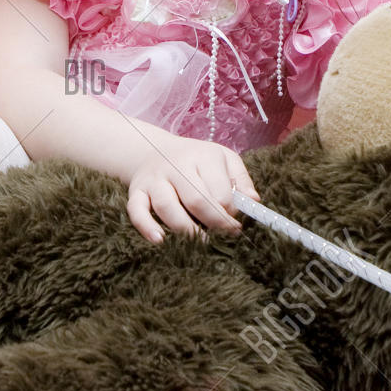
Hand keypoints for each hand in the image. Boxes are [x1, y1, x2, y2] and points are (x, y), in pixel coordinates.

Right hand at [126, 134, 259, 243]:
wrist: (153, 148)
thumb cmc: (196, 159)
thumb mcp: (224, 159)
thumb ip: (241, 179)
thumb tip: (253, 202)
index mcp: (202, 156)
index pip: (220, 190)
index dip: (231, 212)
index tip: (237, 222)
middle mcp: (175, 165)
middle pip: (196, 200)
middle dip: (215, 223)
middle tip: (227, 236)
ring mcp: (154, 179)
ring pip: (167, 207)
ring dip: (187, 230)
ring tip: (203, 243)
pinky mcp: (136, 191)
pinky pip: (136, 210)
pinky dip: (146, 226)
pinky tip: (159, 240)